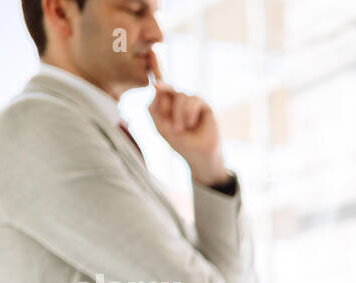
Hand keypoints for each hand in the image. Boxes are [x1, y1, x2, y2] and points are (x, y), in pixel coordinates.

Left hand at [146, 51, 227, 185]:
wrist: (199, 156)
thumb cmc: (179, 143)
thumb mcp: (160, 126)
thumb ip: (154, 107)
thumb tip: (157, 86)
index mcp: (166, 103)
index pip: (160, 84)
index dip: (156, 68)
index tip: (151, 53)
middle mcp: (178, 99)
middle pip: (168, 89)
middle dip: (167, 107)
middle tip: (170, 126)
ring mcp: (191, 101)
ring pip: (180, 96)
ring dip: (178, 114)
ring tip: (180, 130)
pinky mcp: (204, 105)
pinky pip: (193, 99)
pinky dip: (189, 112)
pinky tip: (190, 124)